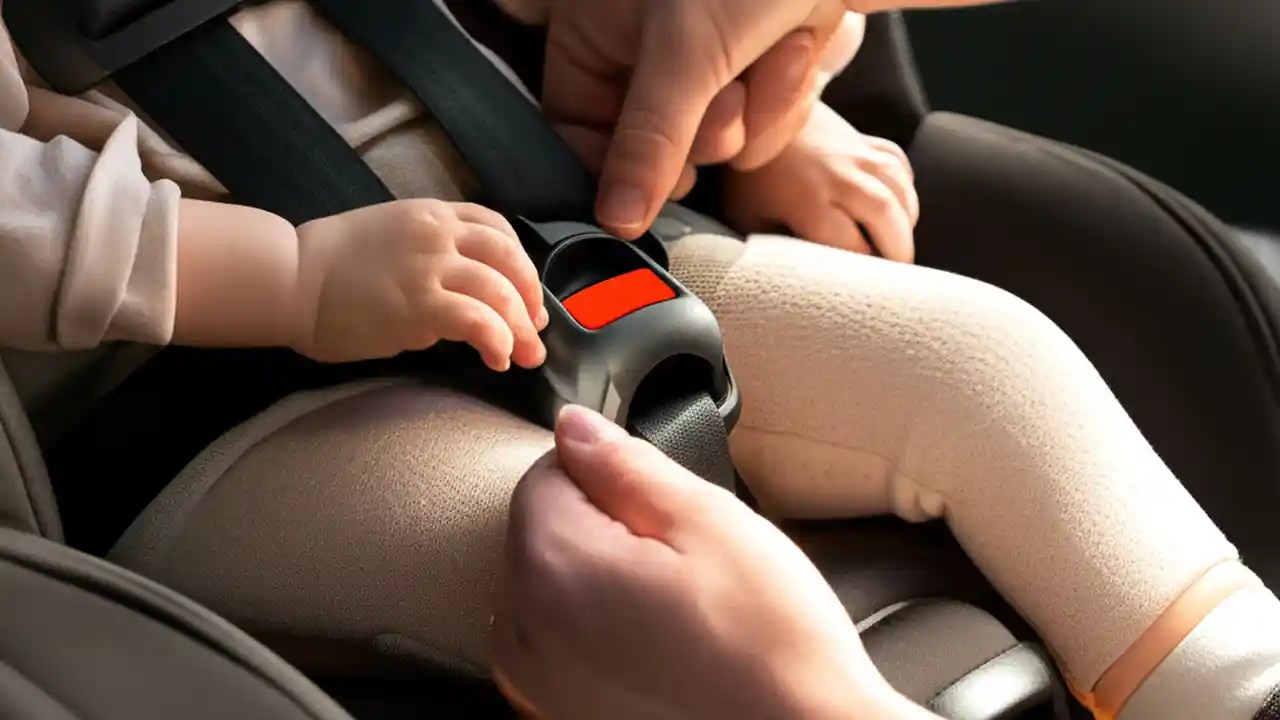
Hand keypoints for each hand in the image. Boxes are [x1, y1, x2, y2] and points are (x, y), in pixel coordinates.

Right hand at [291, 200, 546, 369]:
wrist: (289, 278)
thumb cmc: (330, 266)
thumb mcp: (392, 239)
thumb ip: (434, 258)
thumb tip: (467, 298)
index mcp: (432, 214)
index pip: (498, 229)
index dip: (522, 264)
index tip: (528, 294)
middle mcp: (438, 233)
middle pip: (510, 261)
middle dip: (530, 300)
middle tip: (535, 331)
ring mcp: (429, 267)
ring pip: (500, 293)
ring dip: (519, 330)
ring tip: (521, 356)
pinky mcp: (420, 304)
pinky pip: (479, 322)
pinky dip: (497, 342)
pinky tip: (495, 359)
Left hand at [493, 405, 916, 719]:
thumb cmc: (767, 635)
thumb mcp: (706, 518)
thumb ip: (624, 464)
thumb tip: (573, 426)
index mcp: (550, 566)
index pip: (547, 471)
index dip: (610, 472)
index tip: (662, 504)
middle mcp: (523, 628)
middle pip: (542, 527)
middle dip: (602, 524)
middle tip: (682, 558)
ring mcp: (537, 680)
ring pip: (549, 582)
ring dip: (596, 575)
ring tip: (673, 603)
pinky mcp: (560, 711)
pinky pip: (555, 639)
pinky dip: (593, 627)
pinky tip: (655, 640)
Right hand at [541, 0, 849, 237]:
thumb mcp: (686, 53)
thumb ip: (648, 143)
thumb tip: (616, 220)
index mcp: (596, 35)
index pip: (576, 129)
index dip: (613, 168)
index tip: (649, 192)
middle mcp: (644, 53)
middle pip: (660, 151)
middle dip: (710, 128)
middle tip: (729, 87)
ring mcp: (705, 67)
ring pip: (720, 145)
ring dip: (760, 108)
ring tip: (776, 45)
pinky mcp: (758, 74)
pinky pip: (763, 130)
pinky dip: (789, 97)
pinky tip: (799, 44)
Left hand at [724, 102, 919, 262]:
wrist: (751, 111)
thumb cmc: (746, 173)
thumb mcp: (747, 217)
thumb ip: (775, 246)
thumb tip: (800, 275)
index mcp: (808, 201)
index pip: (853, 245)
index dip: (864, 270)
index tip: (863, 289)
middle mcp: (840, 176)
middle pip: (888, 217)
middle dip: (898, 251)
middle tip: (897, 276)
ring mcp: (856, 152)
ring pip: (900, 190)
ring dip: (907, 221)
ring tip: (899, 245)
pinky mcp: (863, 137)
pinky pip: (898, 162)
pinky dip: (904, 187)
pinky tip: (899, 207)